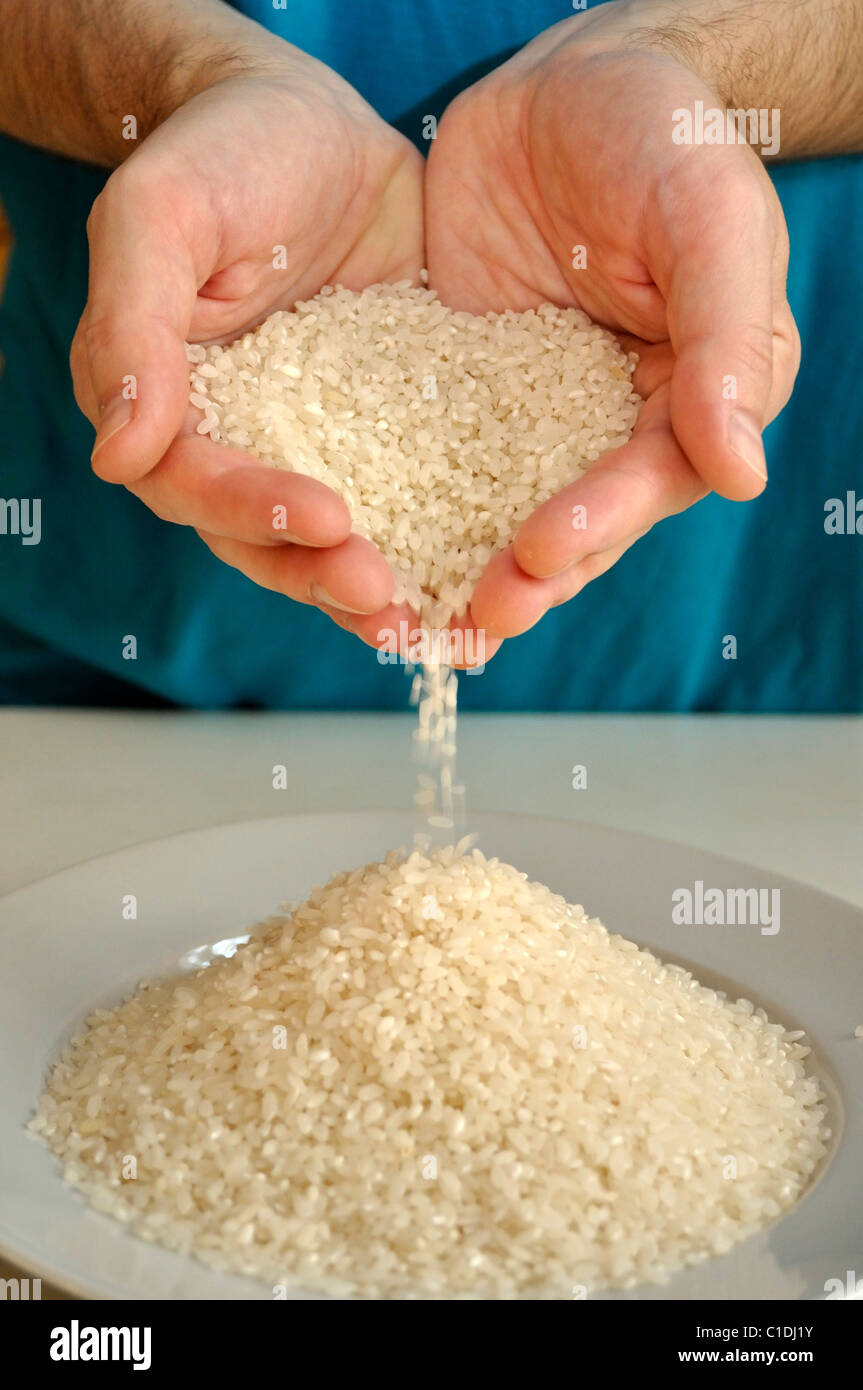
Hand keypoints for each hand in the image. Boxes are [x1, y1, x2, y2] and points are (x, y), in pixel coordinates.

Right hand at [71, 58, 423, 619]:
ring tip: (436, 618)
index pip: (199, 484)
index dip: (256, 513)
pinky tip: (490, 565)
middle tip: (389, 597)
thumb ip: (132, 327)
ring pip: (339, 537)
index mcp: (168, 410)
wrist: (312, 125)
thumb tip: (118, 454)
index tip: (326, 519)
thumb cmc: (222, 154)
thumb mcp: (162, 215)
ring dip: (383, 581)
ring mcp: (316, 446)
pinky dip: (443, 535)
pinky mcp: (386, 433)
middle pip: (268, 539)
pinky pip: (412, 493)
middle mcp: (239, 446)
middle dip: (326, 574)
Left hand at [425, 11, 799, 640]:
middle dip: (530, 572)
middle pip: (578, 519)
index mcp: (696, 396)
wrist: (563, 81)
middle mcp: (618, 423)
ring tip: (420, 612)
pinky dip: (408, 503)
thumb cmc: (660, 133)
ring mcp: (538, 416)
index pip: (652, 478)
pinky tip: (365, 541)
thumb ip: (726, 340)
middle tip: (478, 612)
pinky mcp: (466, 395)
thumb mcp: (708, 217)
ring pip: (505, 506)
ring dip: (466, 561)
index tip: (541, 550)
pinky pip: (437, 457)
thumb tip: (740, 472)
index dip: (600, 522)